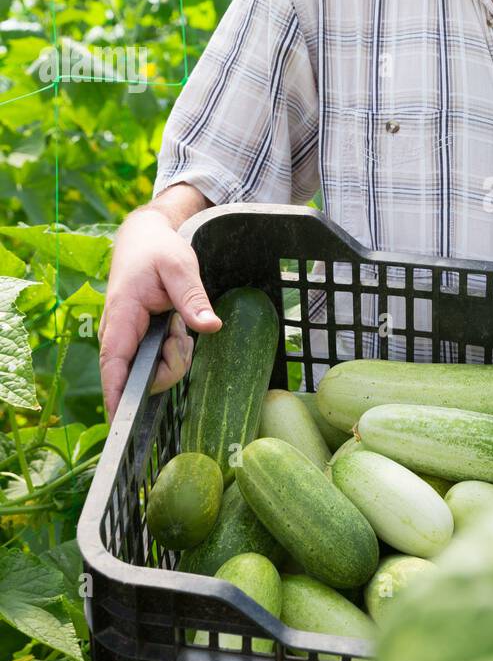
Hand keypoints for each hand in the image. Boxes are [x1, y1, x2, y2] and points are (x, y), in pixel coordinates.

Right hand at [99, 206, 220, 421]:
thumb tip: (211, 326)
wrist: (144, 238)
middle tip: (182, 334)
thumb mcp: (180, 267)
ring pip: (150, 372)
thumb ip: (193, 298)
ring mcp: (125, 340)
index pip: (113, 366)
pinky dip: (172, 353)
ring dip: (174, 358)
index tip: (123, 423)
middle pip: (139, 377)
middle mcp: (117, 334)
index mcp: (121, 317)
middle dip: (170, 366)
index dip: (116, 397)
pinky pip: (154, 362)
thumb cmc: (158, 250)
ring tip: (179, 324)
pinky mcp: (136, 342)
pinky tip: (177, 330)